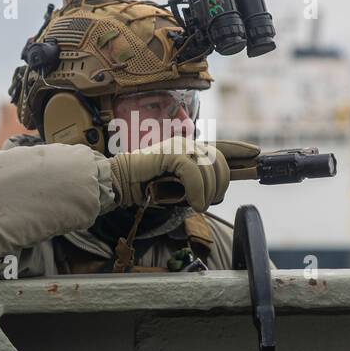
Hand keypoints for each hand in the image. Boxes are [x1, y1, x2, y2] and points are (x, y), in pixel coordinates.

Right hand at [108, 136, 230, 210]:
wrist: (121, 181)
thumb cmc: (148, 187)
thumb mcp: (178, 187)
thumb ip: (195, 185)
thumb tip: (212, 196)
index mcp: (191, 149)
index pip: (220, 157)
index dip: (227, 173)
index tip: (222, 191)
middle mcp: (188, 144)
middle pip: (218, 162)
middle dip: (218, 186)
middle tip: (206, 204)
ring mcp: (180, 146)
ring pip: (208, 168)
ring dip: (207, 192)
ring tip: (198, 206)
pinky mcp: (171, 153)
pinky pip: (193, 171)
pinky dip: (197, 190)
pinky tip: (194, 203)